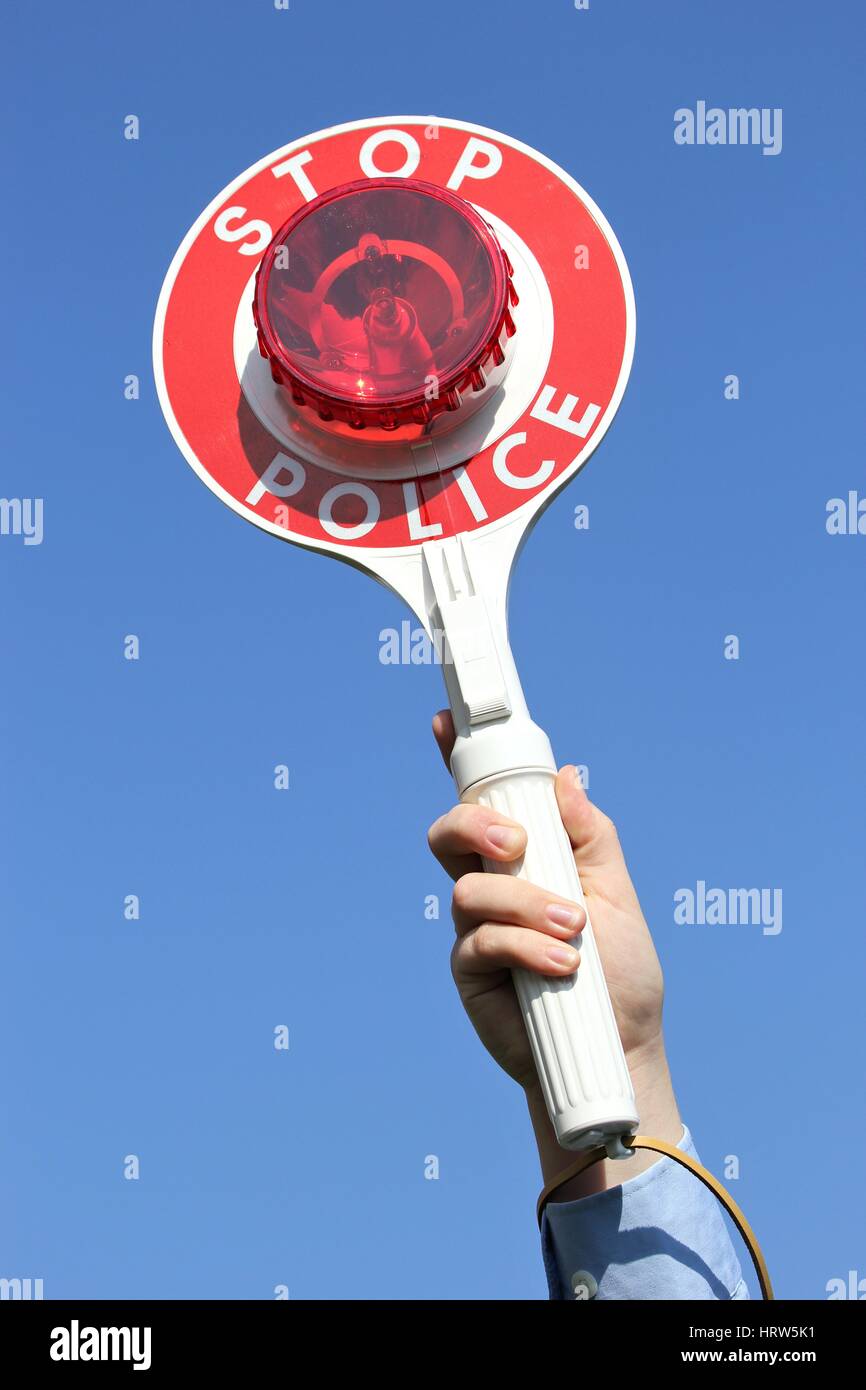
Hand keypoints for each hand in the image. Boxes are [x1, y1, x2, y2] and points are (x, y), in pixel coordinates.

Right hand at [427, 710, 680, 1194]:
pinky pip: (479, 941)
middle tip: (516, 843)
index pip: (484, 799)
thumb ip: (589, 835)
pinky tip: (563, 965)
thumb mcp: (616, 891)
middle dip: (474, 826)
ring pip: (468, 889)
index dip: (457, 759)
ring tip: (573, 932)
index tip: (442, 722)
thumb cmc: (621, 970)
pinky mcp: (471, 972)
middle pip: (450, 833)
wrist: (619, 1048)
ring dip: (525, 903)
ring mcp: (476, 928)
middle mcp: (492, 885)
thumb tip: (567, 774)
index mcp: (525, 856)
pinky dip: (525, 946)